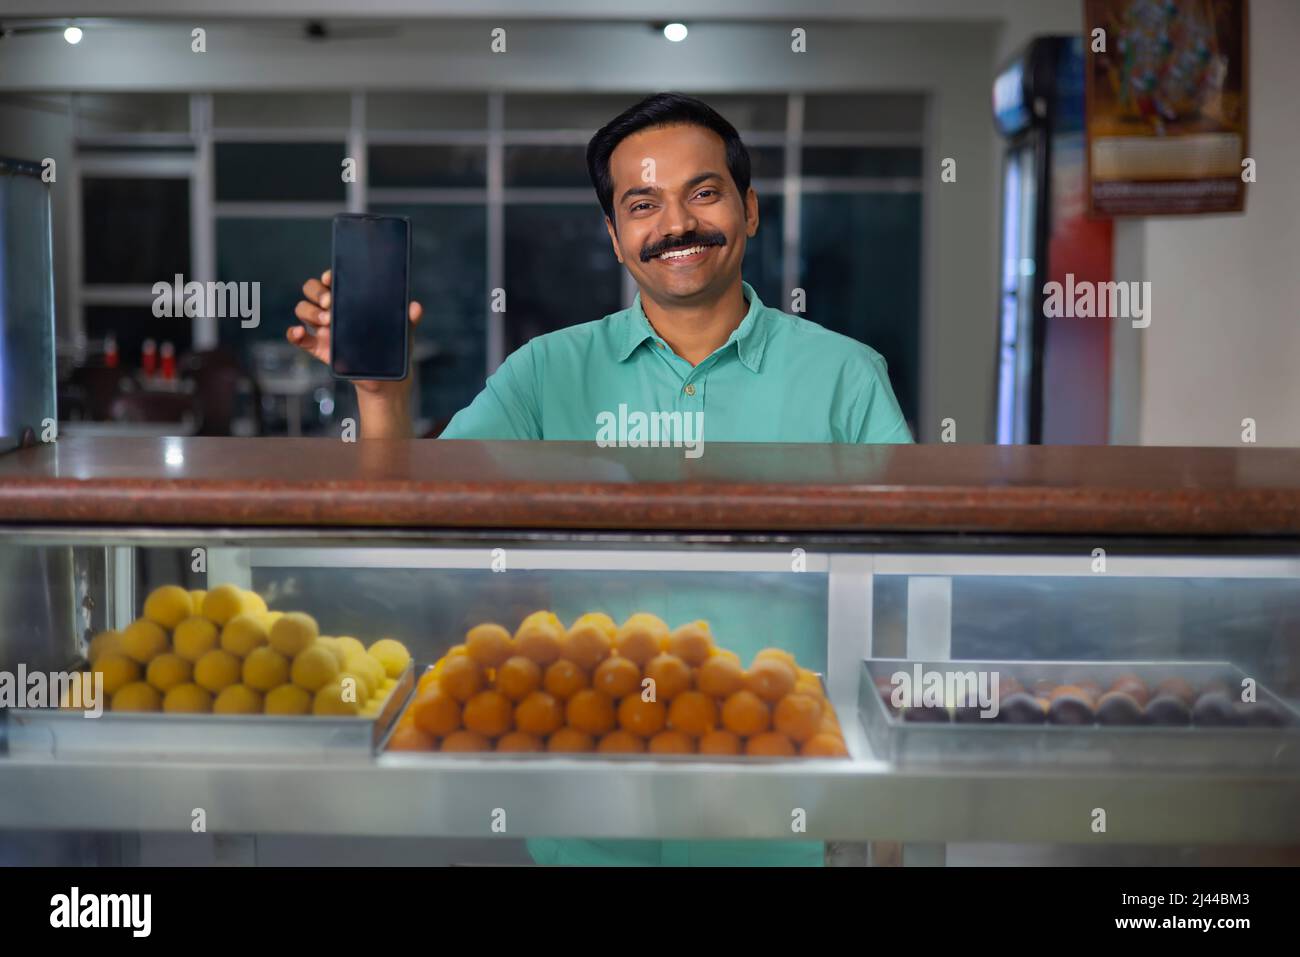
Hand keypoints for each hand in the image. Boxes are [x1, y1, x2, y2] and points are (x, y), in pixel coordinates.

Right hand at [290, 269, 423, 395]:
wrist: (385, 380)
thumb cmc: (392, 349)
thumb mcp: (403, 333)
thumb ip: (409, 319)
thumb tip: (415, 307)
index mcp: (351, 301)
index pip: (333, 281)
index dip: (329, 276)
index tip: (332, 278)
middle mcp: (333, 310)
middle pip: (312, 290)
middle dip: (317, 292)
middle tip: (330, 303)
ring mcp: (323, 328)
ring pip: (303, 309)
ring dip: (310, 312)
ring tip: (327, 322)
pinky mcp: (317, 347)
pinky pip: (298, 337)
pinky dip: (293, 333)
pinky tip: (298, 332)